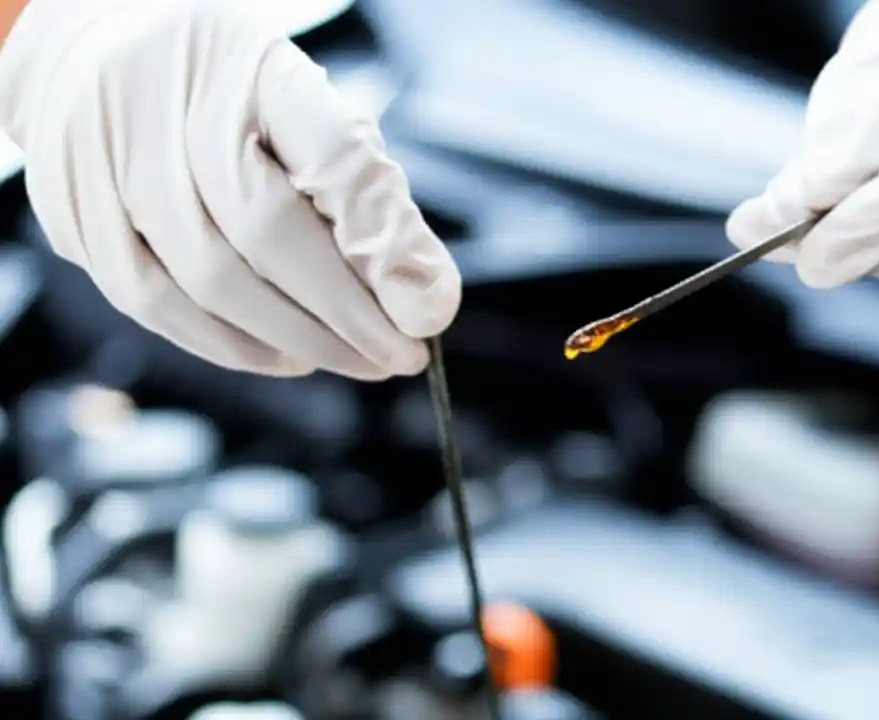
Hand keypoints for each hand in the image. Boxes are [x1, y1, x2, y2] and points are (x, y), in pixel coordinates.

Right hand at [0, 0, 460, 378]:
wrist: (99, 55)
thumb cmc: (233, 101)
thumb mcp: (314, 117)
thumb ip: (372, 199)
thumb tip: (425, 303)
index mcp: (251, 67)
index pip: (330, 150)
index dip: (383, 238)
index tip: (428, 311)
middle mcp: (168, 104)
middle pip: (267, 232)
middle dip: (347, 315)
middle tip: (401, 356)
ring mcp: (105, 158)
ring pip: (207, 280)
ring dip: (295, 341)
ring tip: (356, 361)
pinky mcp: (72, 209)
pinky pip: (151, 301)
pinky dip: (227, 345)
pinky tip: (284, 357)